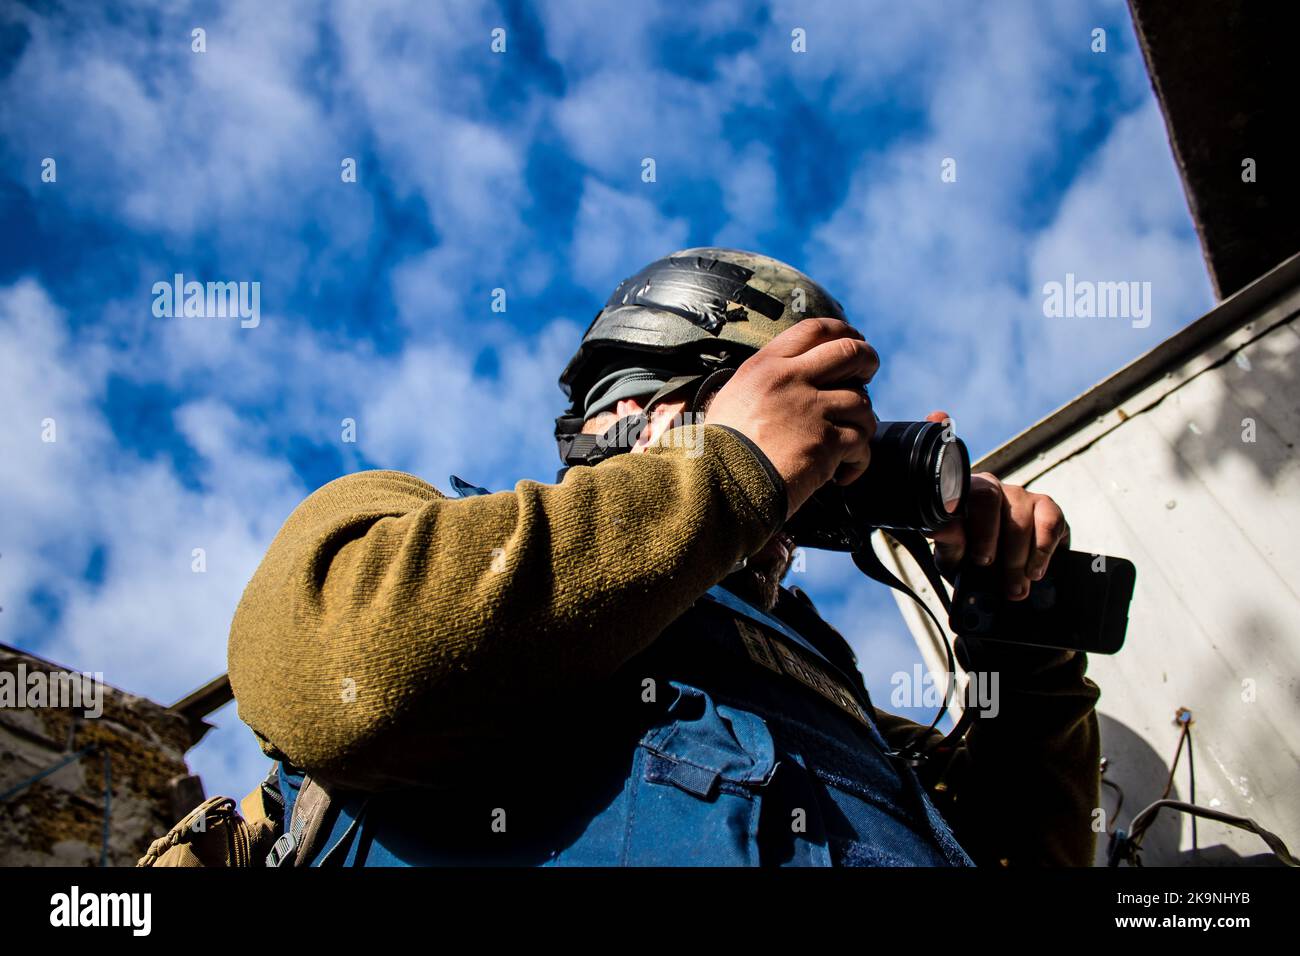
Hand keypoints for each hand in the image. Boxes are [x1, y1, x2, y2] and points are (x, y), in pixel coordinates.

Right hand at [705, 318, 878, 519]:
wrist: (717, 484)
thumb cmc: (719, 449)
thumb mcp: (734, 398)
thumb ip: (765, 382)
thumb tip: (794, 379)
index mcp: (766, 366)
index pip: (814, 330)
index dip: (843, 332)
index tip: (854, 341)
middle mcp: (791, 381)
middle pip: (850, 353)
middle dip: (868, 363)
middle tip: (866, 378)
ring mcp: (811, 411)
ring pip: (862, 403)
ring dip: (861, 422)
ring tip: (846, 440)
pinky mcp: (826, 443)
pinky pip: (861, 444)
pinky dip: (858, 460)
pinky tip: (842, 472)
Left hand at [922, 410, 1070, 600]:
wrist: (989, 572)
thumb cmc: (966, 558)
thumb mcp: (952, 557)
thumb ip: (948, 541)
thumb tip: (939, 527)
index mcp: (965, 494)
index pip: (979, 497)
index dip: (985, 530)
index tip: (983, 561)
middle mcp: (993, 487)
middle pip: (1005, 510)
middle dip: (1006, 553)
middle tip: (1007, 586)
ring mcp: (1022, 495)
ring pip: (1026, 519)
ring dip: (1025, 557)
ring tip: (1020, 585)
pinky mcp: (1047, 508)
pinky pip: (1052, 522)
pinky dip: (1045, 550)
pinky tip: (1035, 570)